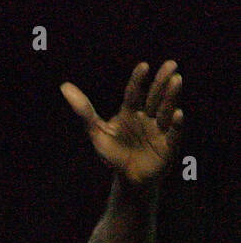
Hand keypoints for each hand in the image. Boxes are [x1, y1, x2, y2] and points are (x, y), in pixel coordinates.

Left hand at [61, 61, 183, 185]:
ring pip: (165, 110)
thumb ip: (84, 110)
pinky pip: (174, 133)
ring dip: (170, 97)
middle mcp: (147, 116)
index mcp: (130, 111)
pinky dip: (177, 124)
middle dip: (161, 82)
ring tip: (176, 80)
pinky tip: (178, 114)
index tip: (144, 66)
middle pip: (154, 97)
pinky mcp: (169, 145)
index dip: (138, 81)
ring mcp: (160, 129)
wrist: (128, 178)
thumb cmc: (113, 153)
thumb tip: (64, 85)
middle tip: (171, 64)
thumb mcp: (97, 132)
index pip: (134, 93)